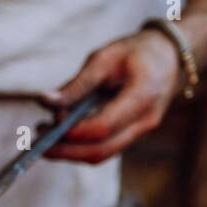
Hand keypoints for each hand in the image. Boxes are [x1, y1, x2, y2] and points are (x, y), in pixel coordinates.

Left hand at [45, 29, 181, 163]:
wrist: (170, 55)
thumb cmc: (137, 51)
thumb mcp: (104, 58)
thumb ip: (76, 84)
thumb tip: (43, 102)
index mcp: (142, 97)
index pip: (103, 127)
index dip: (72, 133)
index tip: (46, 126)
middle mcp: (145, 121)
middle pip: (100, 151)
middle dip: (65, 151)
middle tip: (36, 141)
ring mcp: (141, 132)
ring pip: (101, 155)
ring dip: (70, 151)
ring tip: (44, 136)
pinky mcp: (133, 135)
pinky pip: (105, 149)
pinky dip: (80, 146)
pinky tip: (62, 134)